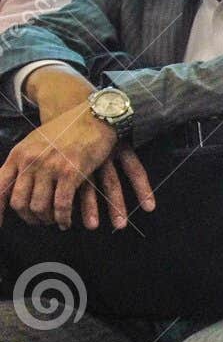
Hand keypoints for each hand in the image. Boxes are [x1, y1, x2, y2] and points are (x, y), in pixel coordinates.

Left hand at [0, 103, 142, 228]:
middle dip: (28, 217)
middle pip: (19, 202)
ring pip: (39, 207)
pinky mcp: (71, 173)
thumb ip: (24, 161)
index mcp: (19, 155)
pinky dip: (63, 218)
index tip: (0, 224)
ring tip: (54, 221)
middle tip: (39, 221)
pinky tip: (66, 221)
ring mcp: (50, 168)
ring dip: (46, 220)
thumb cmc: (68, 131)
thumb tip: (14, 181)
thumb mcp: (36, 142)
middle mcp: (30, 162)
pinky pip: (62, 205)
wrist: (95, 117)